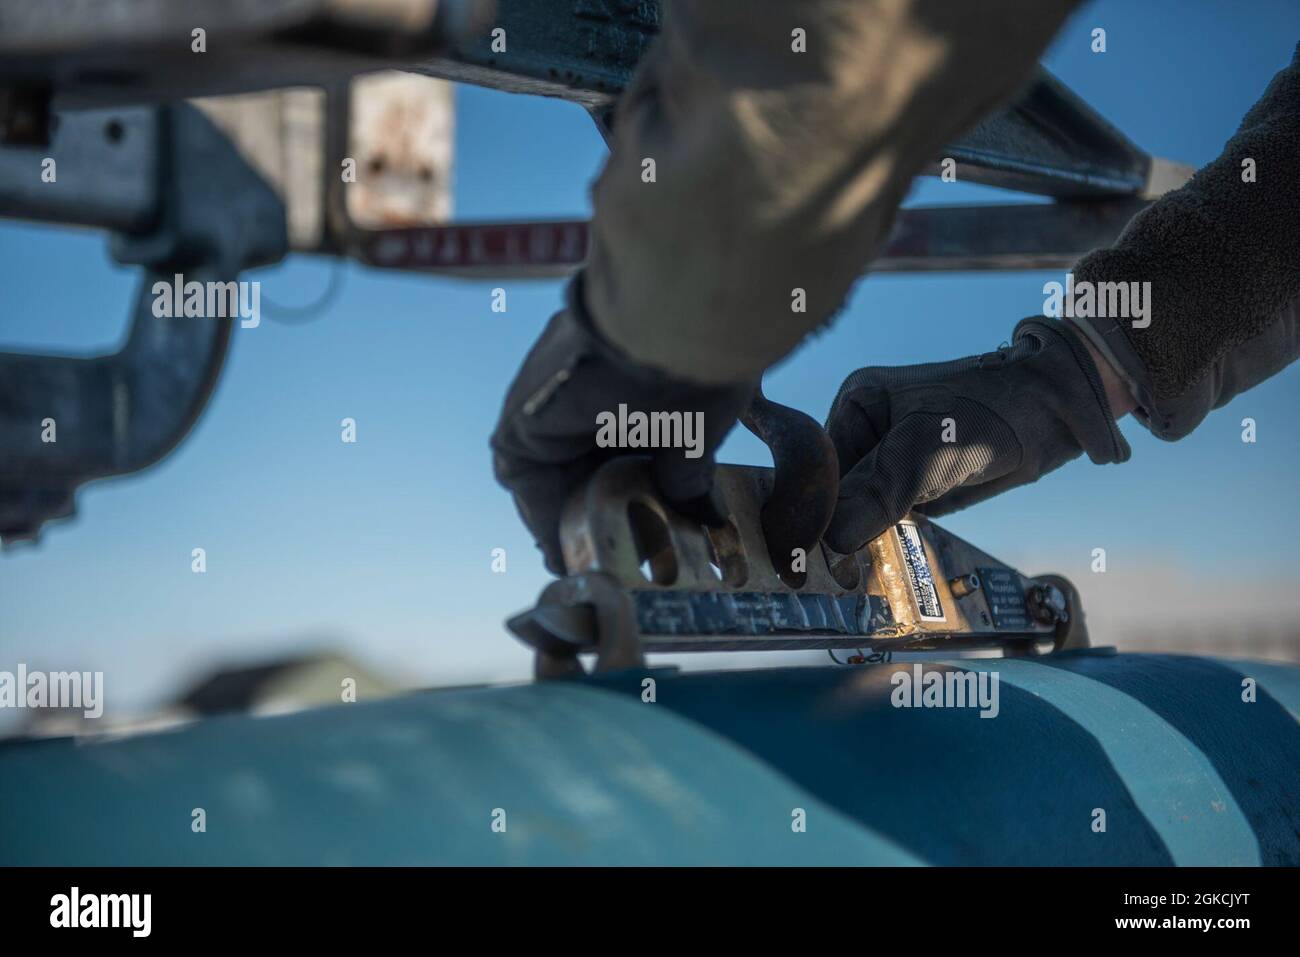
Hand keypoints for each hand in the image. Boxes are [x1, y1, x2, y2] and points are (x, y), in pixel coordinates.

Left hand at [491, 278, 753, 573]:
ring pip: (550, 468)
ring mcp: (548, 394)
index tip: (638, 529)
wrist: (671, 323)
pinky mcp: (523, 416)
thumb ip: (687, 474)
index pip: (614, 440)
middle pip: (578, 460)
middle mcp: (580, 381)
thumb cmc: (699, 362)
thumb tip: (704, 516)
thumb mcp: (698, 429)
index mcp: (624, 373)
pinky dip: (541, 513)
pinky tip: (562, 548)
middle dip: (594, 509)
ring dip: (567, 515)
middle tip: (609, 554)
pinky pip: (522, 475)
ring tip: (585, 560)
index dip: (624, 487)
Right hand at [823, 318, 1130, 553]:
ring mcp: (888, 459)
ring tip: (842, 576)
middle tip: (823, 574)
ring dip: (854, 540)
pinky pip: (884, 519)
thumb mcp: (930, 445)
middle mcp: (866, 430)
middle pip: (834, 490)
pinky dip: (878, 542)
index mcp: (857, 403)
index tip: (808, 553)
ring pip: (857, 509)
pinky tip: (868, 567)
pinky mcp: (912, 485)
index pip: (819, 464)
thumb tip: (832, 540)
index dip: (814, 507)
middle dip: (833, 528)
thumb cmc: (995, 413)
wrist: (1058, 414)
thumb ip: (879, 490)